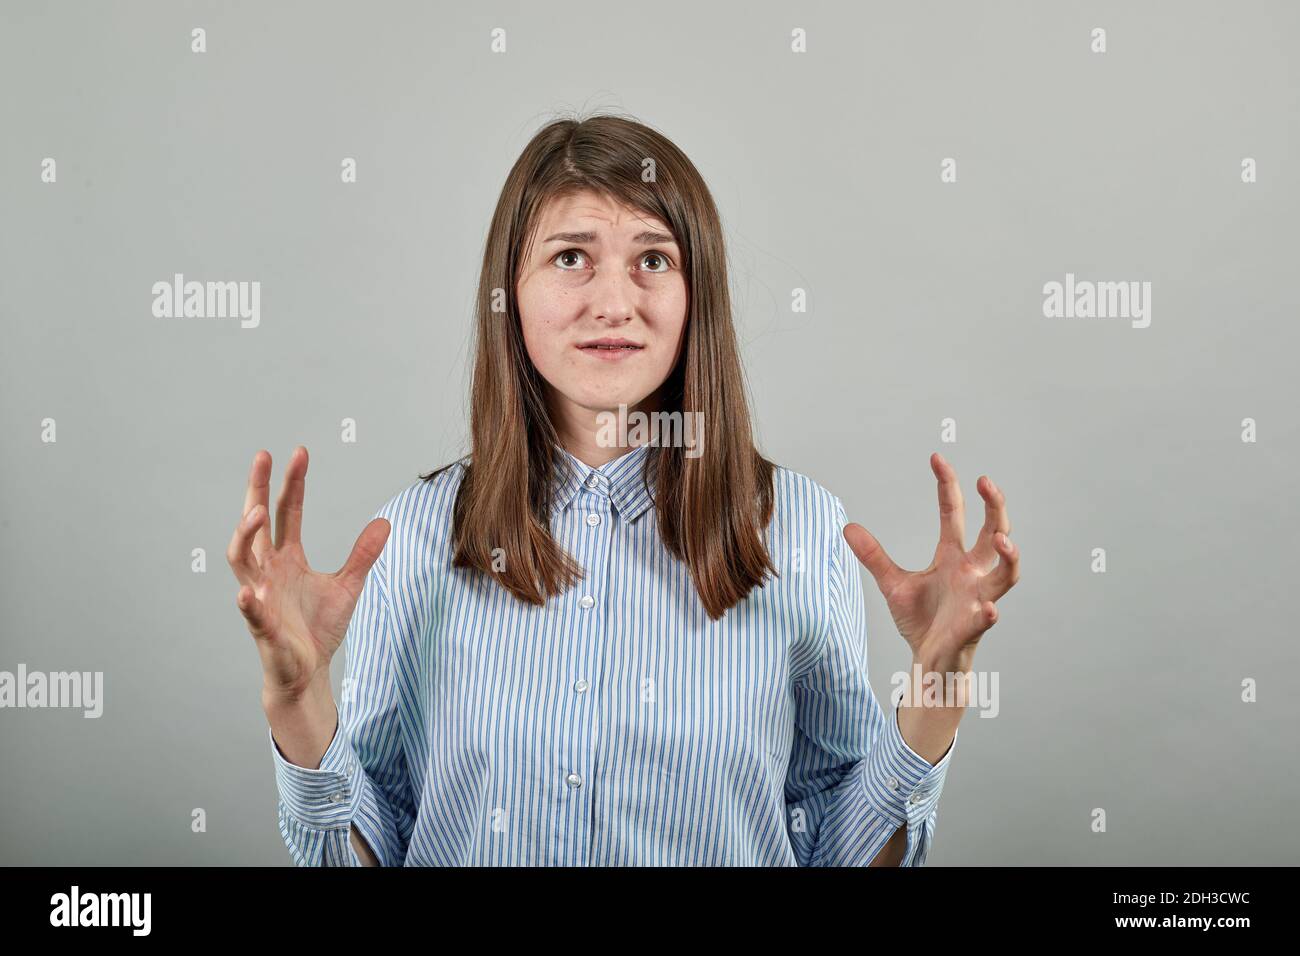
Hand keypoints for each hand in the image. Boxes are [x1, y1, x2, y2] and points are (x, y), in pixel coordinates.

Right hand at [227, 446, 390, 705]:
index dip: (292, 483)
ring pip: (243, 560)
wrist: (306, 671)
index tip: (299, 452)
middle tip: (263, 456)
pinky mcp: (263, 627)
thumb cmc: (317, 628)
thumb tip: (384, 522)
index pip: (287, 512)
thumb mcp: (348, 585)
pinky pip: (250, 612)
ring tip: (258, 512)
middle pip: (256, 523)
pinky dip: (248, 602)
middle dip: (258, 490)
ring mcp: (260, 596)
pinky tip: (247, 591)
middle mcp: (268, 571)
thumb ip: (363, 554)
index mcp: (286, 559)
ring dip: (246, 536)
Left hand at [842, 452, 1019, 673]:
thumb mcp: (892, 583)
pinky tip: (987, 609)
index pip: (953, 513)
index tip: (938, 458)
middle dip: (995, 508)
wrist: (929, 661)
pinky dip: (988, 614)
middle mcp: (972, 573)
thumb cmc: (921, 621)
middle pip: (993, 533)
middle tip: (987, 482)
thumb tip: (848, 527)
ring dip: (1007, 557)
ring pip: (1005, 575)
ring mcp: (977, 599)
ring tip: (1001, 539)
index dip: (948, 486)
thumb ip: (874, 556)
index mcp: (953, 557)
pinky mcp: (973, 627)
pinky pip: (986, 619)